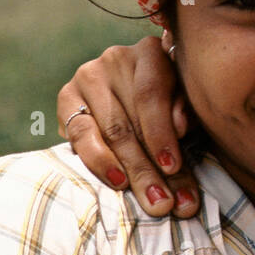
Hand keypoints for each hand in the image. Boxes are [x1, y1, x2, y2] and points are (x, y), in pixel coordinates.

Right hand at [57, 34, 199, 217]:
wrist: (131, 95)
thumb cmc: (172, 102)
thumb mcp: (186, 103)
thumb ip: (186, 113)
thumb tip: (181, 128)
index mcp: (151, 51)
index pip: (151, 93)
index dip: (161, 132)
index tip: (173, 167)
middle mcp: (117, 58)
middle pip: (131, 120)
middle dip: (151, 167)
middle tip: (166, 203)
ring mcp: (89, 76)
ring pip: (111, 132)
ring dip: (133, 172)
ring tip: (152, 201)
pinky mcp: (67, 98)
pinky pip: (82, 135)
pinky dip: (100, 162)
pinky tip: (118, 182)